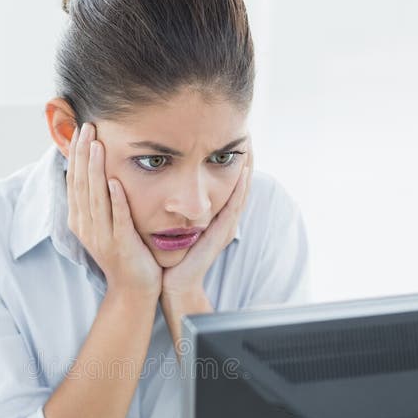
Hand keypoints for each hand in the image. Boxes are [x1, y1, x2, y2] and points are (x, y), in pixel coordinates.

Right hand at [67, 122, 161, 299]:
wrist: (133, 289)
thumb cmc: (123, 254)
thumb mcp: (104, 225)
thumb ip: (98, 202)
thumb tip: (94, 173)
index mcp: (80, 220)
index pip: (75, 181)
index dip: (77, 155)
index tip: (82, 130)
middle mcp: (87, 227)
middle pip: (82, 185)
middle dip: (83, 155)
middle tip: (88, 127)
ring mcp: (103, 237)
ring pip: (96, 198)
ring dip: (95, 170)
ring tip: (97, 145)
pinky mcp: (122, 245)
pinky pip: (118, 219)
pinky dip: (116, 200)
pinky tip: (115, 181)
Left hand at [161, 145, 252, 300]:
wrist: (174, 283)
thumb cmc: (170, 256)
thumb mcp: (175, 225)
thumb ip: (176, 209)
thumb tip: (166, 187)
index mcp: (213, 216)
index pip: (228, 184)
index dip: (230, 162)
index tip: (233, 138)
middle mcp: (222, 220)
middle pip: (239, 184)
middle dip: (244, 160)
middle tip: (249, 134)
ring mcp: (224, 227)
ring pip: (240, 192)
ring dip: (247, 170)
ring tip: (251, 146)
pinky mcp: (220, 235)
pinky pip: (233, 208)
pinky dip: (241, 190)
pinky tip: (244, 173)